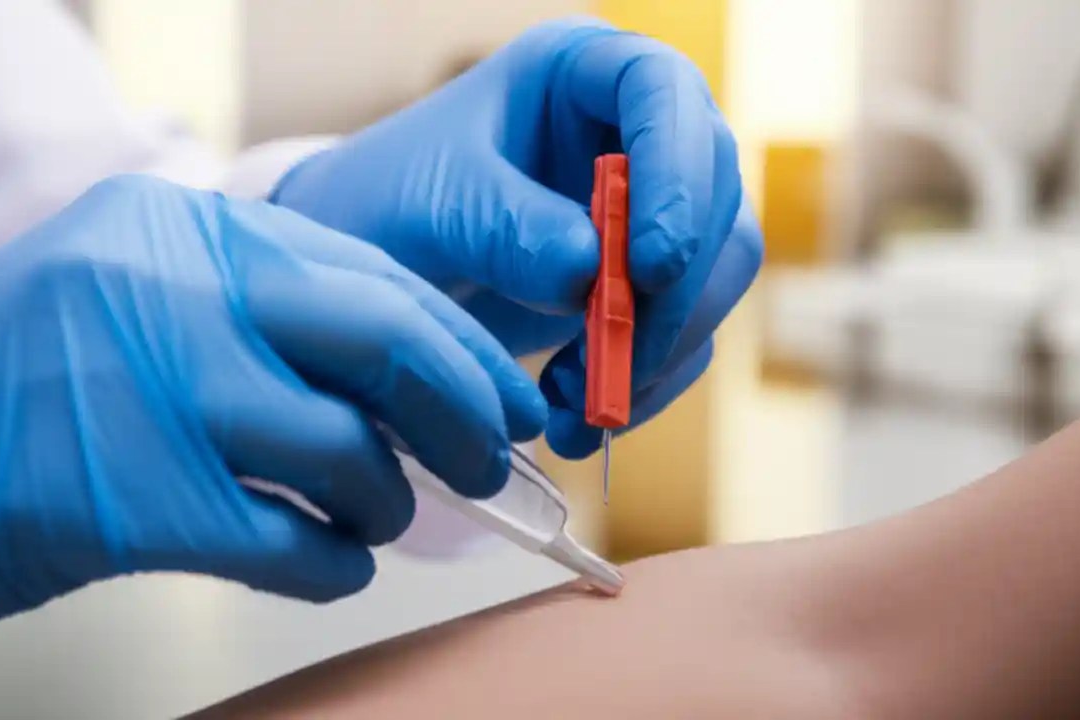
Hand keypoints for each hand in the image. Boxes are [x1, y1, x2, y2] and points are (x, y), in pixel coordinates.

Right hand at [0, 176, 544, 668]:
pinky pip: (291, 540)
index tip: (502, 392)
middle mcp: (164, 285)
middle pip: (382, 337)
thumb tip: (402, 381)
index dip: (458, 340)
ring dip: (387, 500)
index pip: (368, 270)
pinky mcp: (125, 499)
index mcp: (174, 227)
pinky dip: (333, 563)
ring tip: (373, 519)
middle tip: (491, 459)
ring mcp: (144, 387)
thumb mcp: (121, 302)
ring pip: (347, 449)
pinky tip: (326, 563)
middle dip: (464, 408)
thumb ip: (249, 317)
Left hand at [272, 16, 761, 458]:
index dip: (677, 177)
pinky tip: (575, 420)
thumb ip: (501, 228)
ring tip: (578, 408)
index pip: (667, 93)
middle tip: (614, 368)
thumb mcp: (430, 206)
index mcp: (581, 72)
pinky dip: (641, 384)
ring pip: (713, 274)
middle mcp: (633, 131)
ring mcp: (648, 210)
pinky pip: (680, 334)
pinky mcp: (642, 283)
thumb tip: (588, 274)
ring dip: (660, 351)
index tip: (649, 266)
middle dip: (674, 295)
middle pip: (713, 197)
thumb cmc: (387, 202)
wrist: (366, 271)